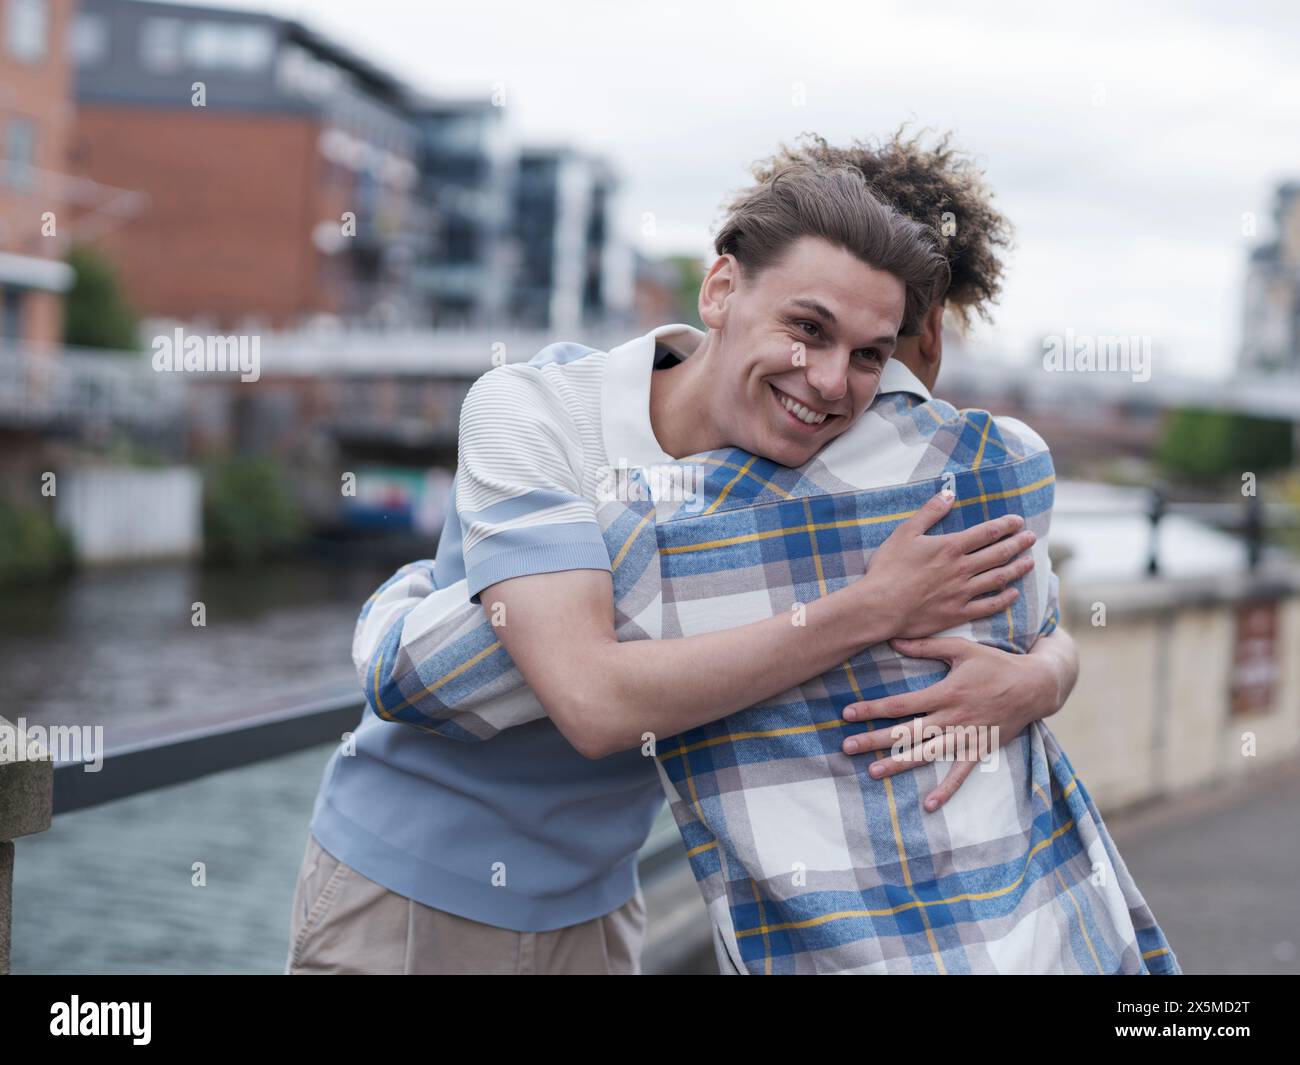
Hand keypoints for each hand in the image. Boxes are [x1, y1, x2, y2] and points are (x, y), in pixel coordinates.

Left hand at [839, 636, 1058, 811]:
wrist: (1035, 686)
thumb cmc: (996, 663)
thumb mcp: (962, 648)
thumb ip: (927, 646)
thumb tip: (893, 640)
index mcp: (945, 693)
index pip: (900, 704)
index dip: (872, 708)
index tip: (847, 713)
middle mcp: (953, 717)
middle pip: (906, 732)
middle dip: (874, 739)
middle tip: (846, 746)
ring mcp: (966, 736)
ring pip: (926, 754)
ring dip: (899, 764)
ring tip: (872, 772)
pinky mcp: (980, 750)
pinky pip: (961, 773)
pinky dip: (946, 790)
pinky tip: (928, 805)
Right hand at [860, 489, 1036, 640]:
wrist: (880, 606)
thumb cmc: (888, 568)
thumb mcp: (904, 532)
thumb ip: (929, 512)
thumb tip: (949, 493)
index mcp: (951, 547)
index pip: (987, 532)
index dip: (1006, 525)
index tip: (1019, 521)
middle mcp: (962, 568)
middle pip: (999, 554)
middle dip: (1018, 544)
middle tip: (1032, 538)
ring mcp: (962, 593)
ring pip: (999, 578)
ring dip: (1017, 568)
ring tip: (1030, 562)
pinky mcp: (957, 613)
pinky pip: (988, 606)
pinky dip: (1004, 599)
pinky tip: (1013, 594)